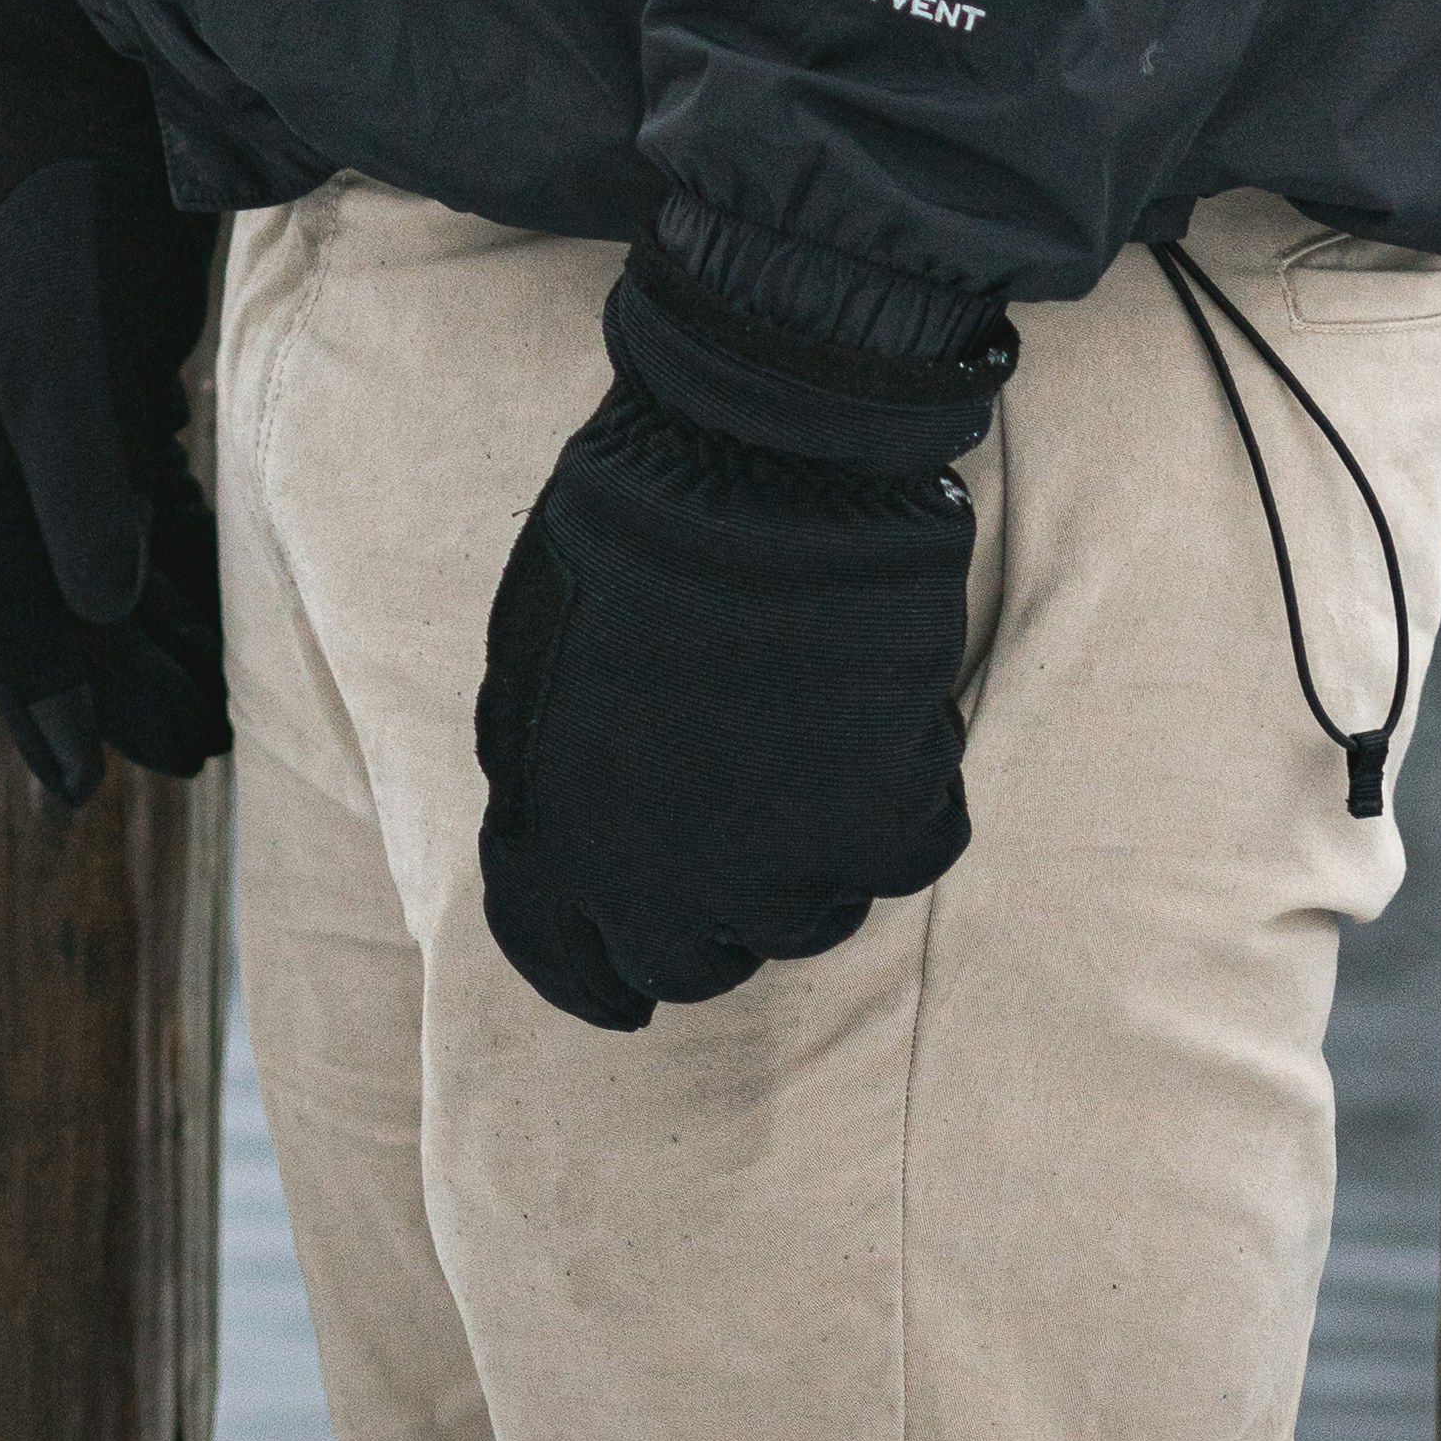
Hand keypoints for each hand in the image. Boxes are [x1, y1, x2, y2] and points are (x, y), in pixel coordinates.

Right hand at [0, 0, 228, 803]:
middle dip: (112, 686)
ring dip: (150, 634)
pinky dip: (173, 558)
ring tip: (218, 711)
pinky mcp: (104, 371)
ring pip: (96, 556)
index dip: (34, 699)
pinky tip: (218, 601)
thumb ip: (80, 476)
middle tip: (191, 761)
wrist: (93, 77)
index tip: (75, 794)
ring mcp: (47, 406)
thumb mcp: (66, 344)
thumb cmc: (71, 208)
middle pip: (50, 597)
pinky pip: (133, 498)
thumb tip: (101, 608)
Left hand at [472, 251, 1004, 1029]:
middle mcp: (664, 885)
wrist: (752, 458)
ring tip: (811, 743)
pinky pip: (907, 852)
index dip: (596, 974)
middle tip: (739, 831)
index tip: (627, 982)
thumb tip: (565, 847)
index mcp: (560, 840)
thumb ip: (546, 776)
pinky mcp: (882, 821)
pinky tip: (887, 723)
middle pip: (695, 963)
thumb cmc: (627, 527)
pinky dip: (905, 796)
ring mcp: (780, 864)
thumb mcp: (532, 660)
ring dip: (810, 852)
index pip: (568, 962)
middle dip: (711, 912)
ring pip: (809, 917)